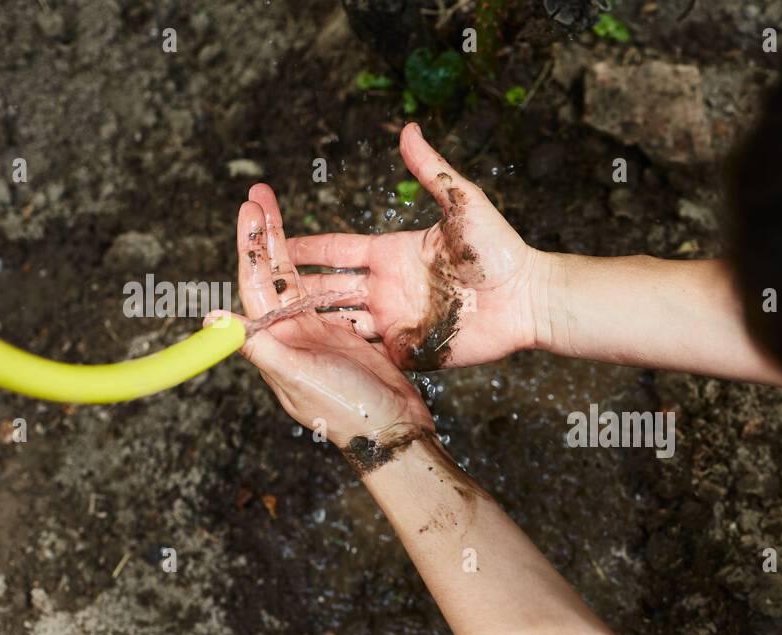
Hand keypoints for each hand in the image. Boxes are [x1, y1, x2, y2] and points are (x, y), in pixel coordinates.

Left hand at [209, 183, 433, 450]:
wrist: (394, 431)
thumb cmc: (346, 410)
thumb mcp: (298, 376)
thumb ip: (258, 347)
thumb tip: (211, 319)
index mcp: (277, 341)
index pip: (256, 285)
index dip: (250, 246)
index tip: (248, 209)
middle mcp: (293, 335)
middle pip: (274, 276)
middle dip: (264, 235)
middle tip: (259, 194)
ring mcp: (321, 334)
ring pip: (299, 280)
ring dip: (288, 246)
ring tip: (276, 210)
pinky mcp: (349, 337)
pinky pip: (331, 295)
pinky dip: (324, 270)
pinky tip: (321, 251)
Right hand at [288, 122, 545, 369]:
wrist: (528, 300)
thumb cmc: (500, 252)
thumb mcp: (463, 205)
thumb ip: (431, 170)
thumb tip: (408, 129)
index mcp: (391, 253)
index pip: (336, 249)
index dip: (303, 246)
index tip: (267, 238)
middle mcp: (386, 287)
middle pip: (328, 287)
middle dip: (292, 286)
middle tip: (254, 285)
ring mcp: (395, 321)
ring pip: (340, 322)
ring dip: (308, 323)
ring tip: (269, 325)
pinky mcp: (408, 350)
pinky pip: (368, 354)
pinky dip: (339, 355)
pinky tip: (308, 358)